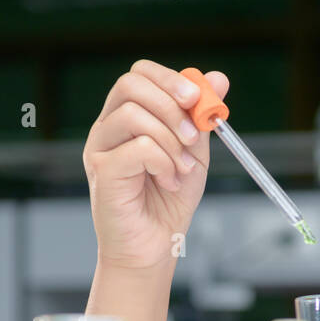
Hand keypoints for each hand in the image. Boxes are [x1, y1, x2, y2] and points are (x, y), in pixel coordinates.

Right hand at [82, 59, 228, 271]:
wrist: (155, 246)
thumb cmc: (169, 201)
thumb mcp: (193, 152)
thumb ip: (200, 116)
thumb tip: (219, 78)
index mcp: (128, 116)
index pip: (139, 74)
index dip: (170, 79)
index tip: (198, 99)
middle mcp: (108, 127)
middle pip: (131, 84)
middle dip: (171, 104)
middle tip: (192, 135)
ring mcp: (101, 147)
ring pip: (134, 114)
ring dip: (171, 140)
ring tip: (182, 169)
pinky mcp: (102, 170)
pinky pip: (138, 147)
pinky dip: (164, 163)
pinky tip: (169, 182)